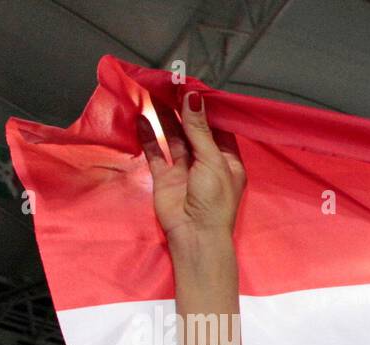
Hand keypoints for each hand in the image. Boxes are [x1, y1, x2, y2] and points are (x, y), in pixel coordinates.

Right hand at [136, 91, 245, 243]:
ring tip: (154, 92)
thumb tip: (193, 97)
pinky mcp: (166, 176)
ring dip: (165, 116)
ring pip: (174, 137)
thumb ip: (200, 129)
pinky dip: (149, 136)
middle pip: (194, 129)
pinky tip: (141, 117)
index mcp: (228, 160)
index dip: (205, 108)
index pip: (217, 127)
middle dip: (182, 108)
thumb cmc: (214, 201)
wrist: (195, 235)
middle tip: (169, 83)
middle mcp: (207, 162)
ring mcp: (185, 169)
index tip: (192, 86)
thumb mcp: (212, 161)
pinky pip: (156, 152)